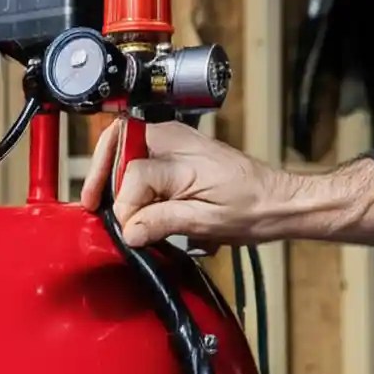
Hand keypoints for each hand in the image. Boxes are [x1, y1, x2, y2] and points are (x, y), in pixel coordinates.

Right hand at [79, 120, 373, 248]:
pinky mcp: (177, 149)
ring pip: (124, 146)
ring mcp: (175, 141)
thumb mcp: (207, 223)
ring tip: (111, 206)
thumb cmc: (253, 209)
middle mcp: (174, 140)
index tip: (130, 233)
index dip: (125, 208)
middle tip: (93, 205)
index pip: (132, 176)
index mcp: (182, 158)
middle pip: (117, 141)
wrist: (279, 200)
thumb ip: (163, 222)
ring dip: (112, 174)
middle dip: (100, 172)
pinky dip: (129, 177)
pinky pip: (139, 156)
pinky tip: (135, 203)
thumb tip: (128, 231)